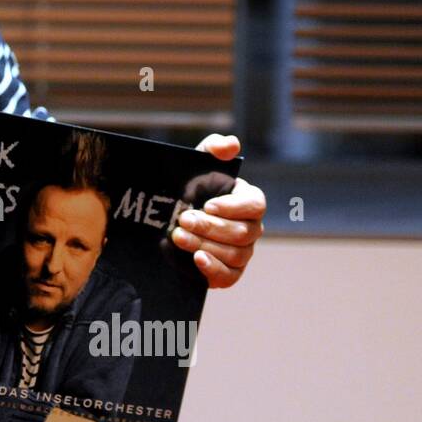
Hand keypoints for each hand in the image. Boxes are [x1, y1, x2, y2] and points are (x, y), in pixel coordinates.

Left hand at [174, 133, 266, 287]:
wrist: (166, 218)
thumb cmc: (188, 187)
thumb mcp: (197, 163)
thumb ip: (213, 148)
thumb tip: (231, 145)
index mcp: (248, 201)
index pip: (255, 205)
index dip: (233, 207)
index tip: (208, 205)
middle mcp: (250, 228)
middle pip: (242, 233)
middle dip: (211, 227)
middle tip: (183, 220)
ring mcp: (242, 252)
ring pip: (235, 254)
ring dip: (205, 245)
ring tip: (178, 236)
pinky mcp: (228, 273)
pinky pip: (230, 276)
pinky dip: (214, 269)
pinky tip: (196, 260)